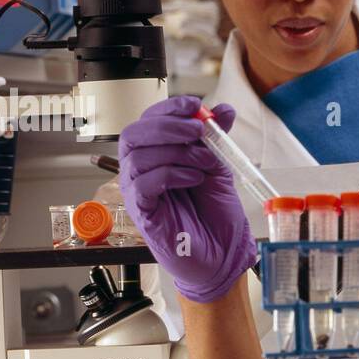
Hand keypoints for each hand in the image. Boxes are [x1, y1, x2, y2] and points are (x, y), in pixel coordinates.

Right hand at [119, 94, 257, 302]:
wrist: (222, 253)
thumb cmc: (215, 214)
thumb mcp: (219, 168)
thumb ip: (217, 139)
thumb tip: (224, 109)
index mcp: (156, 155)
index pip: (149, 120)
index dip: (169, 108)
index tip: (194, 106)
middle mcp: (140, 170)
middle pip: (134, 134)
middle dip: (168, 126)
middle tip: (198, 132)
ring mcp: (137, 191)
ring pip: (139, 156)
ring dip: (177, 152)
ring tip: (206, 162)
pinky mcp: (141, 212)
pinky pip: (144, 184)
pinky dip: (171, 174)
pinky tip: (194, 178)